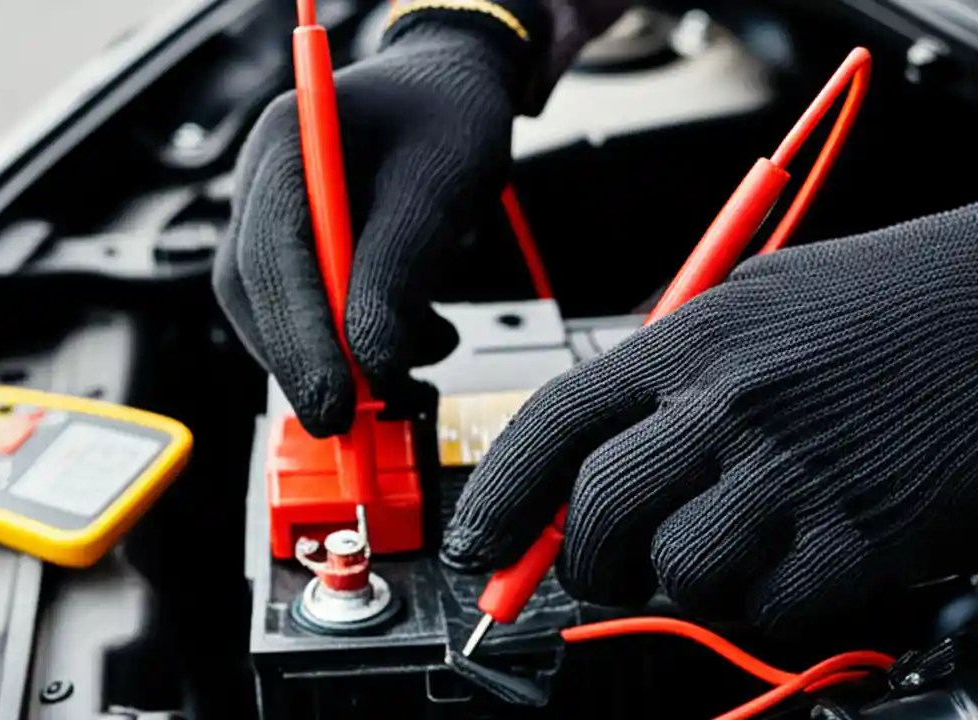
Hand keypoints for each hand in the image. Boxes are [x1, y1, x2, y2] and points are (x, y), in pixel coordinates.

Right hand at [213, 21, 520, 436]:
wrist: (452, 89)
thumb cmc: (447, 115)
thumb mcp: (440, 186)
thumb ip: (400, 272)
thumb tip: (372, 364)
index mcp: (286, 146)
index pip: (268, 258)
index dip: (296, 338)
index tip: (332, 402)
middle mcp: (264, 185)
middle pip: (255, 294)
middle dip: (308, 362)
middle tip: (359, 416)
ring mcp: (275, 219)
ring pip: (279, 312)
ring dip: (340, 357)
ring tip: (416, 363)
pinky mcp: (300, 251)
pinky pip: (311, 311)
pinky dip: (357, 343)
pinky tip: (414, 340)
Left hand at [442, 204, 977, 633]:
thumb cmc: (878, 300)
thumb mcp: (748, 299)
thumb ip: (662, 367)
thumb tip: (582, 449)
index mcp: (690, 340)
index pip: (551, 426)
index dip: (496, 497)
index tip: (475, 547)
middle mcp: (731, 403)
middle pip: (597, 514)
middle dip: (580, 562)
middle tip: (601, 566)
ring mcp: (796, 472)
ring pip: (675, 574)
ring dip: (682, 581)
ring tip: (721, 546)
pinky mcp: (862, 535)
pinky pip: (769, 605)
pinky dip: (768, 601)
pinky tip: (796, 556)